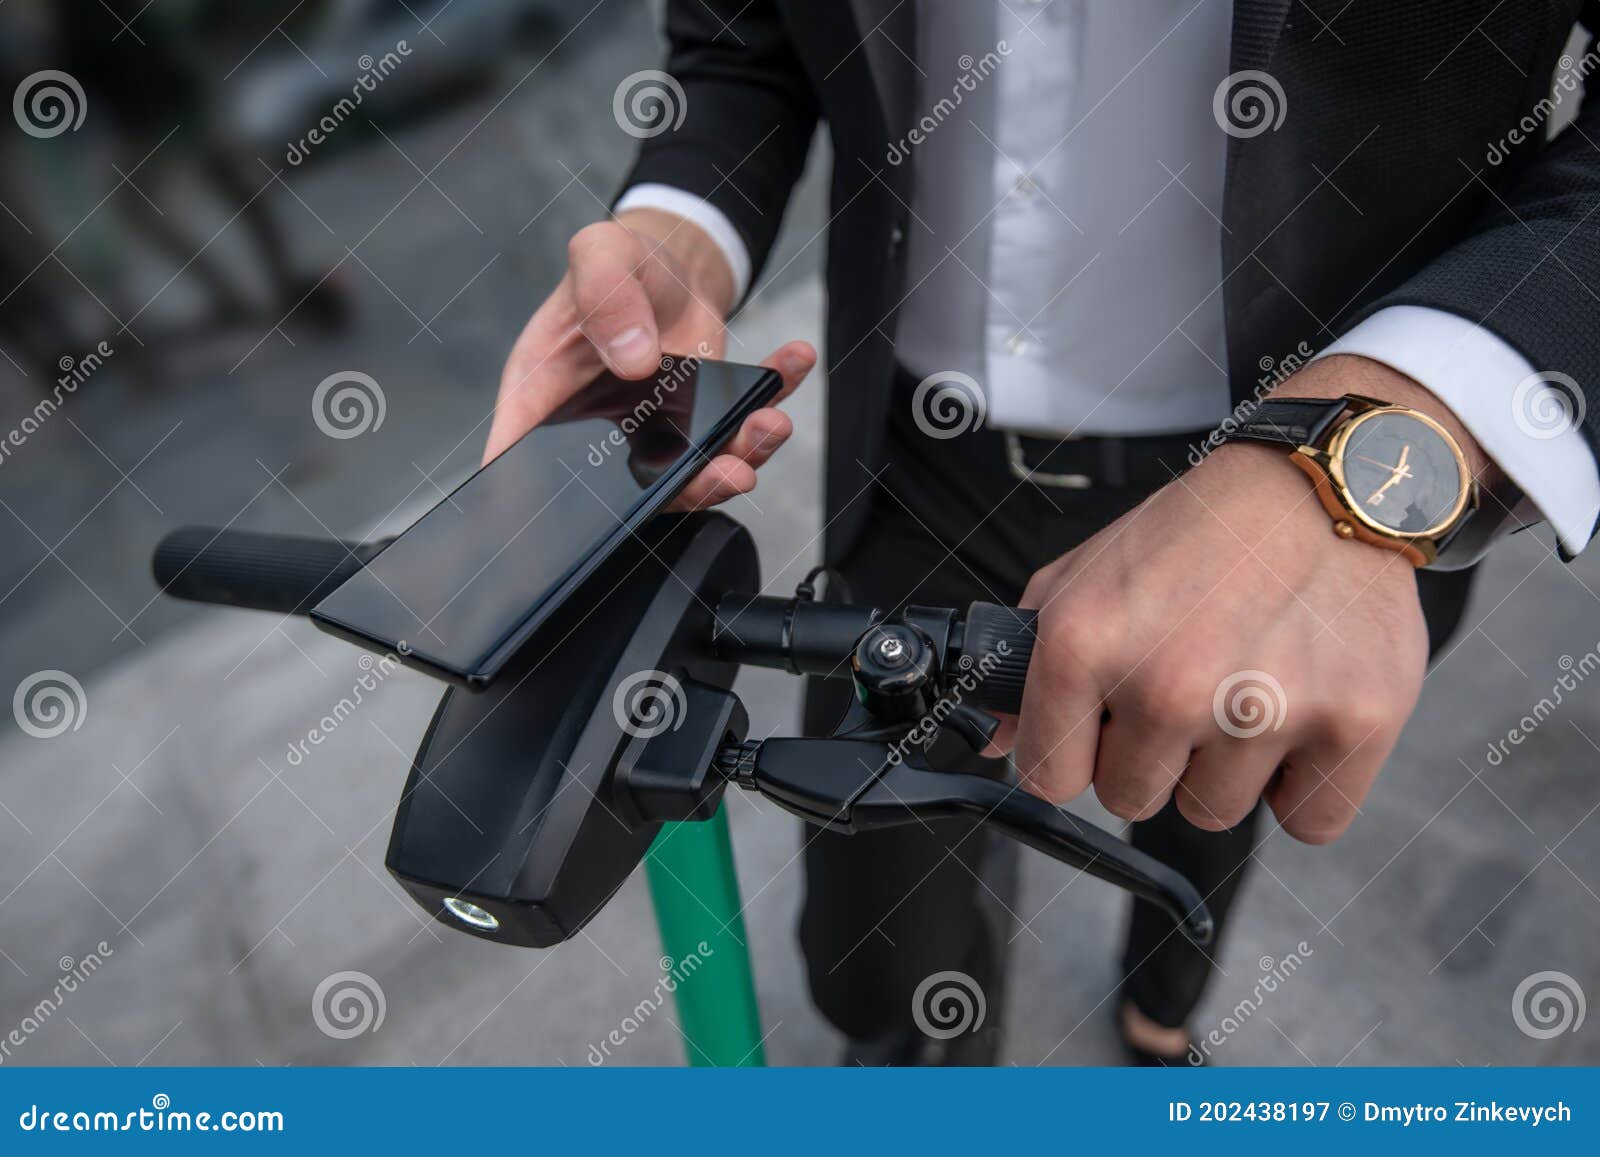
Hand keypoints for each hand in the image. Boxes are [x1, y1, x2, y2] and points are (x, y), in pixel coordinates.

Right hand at [487, 208, 815, 509]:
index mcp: (547, 396)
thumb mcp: (600, 255)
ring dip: (742, 456)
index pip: (528, 462)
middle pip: (632, 486)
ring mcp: (657, 431)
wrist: (668, 259)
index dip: (549, 506)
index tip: (599, 517)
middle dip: (690, 489)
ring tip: (771, 422)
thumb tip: (633, 357)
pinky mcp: (703, 419)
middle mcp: (600, 428)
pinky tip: (793, 362)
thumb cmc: (617, 265)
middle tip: (731, 472)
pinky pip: (740, 423)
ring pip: (696, 470)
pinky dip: (774, 397)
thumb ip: (605, 297)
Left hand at [993, 356, 1486, 843]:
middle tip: (1186, 689)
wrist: (1319, 484)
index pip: (1049, 776)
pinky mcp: (1351, 723)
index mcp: (1087, 644)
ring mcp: (1261, 709)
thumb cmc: (1200, 531)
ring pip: (1214, 812)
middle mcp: (1169, 683)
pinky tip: (1300, 717)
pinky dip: (1305, 786)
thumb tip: (995, 743)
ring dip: (1226, 768)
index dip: (1073, 753)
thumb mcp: (1084, 577)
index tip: (1099, 728)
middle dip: (1150, 755)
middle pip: (1131, 799)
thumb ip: (1026, 663)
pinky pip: (1308, 821)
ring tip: (1246, 688)